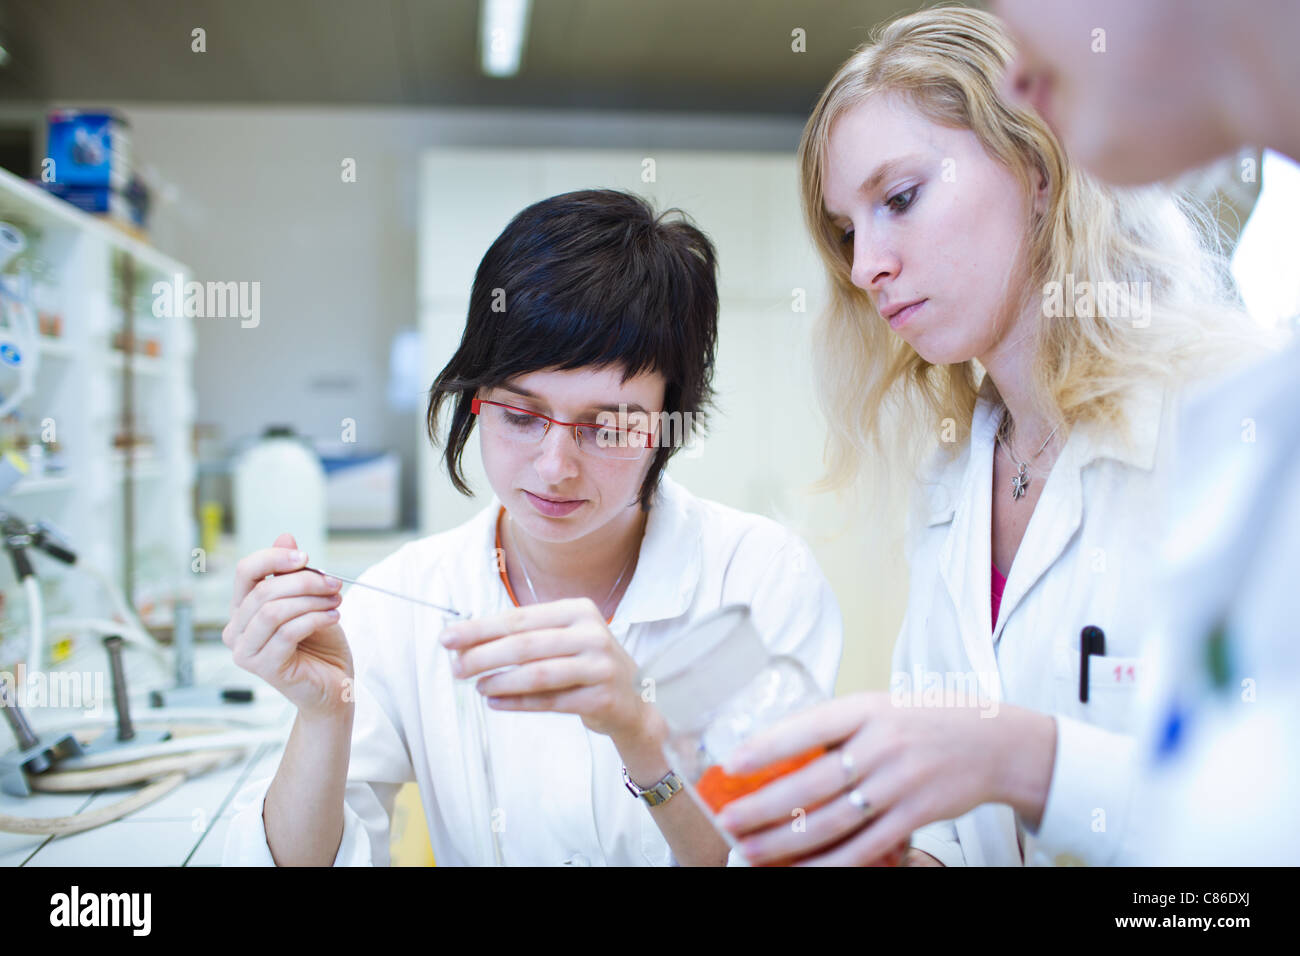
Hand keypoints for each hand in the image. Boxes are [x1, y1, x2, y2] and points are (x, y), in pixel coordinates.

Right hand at [223, 533, 352, 720]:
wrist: (334, 683)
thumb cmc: (319, 643)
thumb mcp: (308, 599)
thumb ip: (292, 573)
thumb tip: (285, 537)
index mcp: (242, 610)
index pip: (245, 571)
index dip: (274, 558)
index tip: (306, 556)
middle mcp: (236, 630)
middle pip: (264, 590)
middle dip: (305, 581)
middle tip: (333, 583)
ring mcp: (246, 652)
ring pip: (274, 610)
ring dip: (311, 600)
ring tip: (336, 601)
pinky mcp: (265, 667)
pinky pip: (288, 632)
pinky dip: (315, 618)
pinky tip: (334, 617)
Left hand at [439, 597, 649, 741]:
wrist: (632, 701)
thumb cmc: (585, 665)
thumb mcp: (562, 640)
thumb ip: (522, 638)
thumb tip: (465, 644)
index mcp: (579, 610)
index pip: (520, 618)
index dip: (480, 629)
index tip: (448, 638)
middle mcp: (592, 634)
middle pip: (526, 645)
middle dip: (484, 656)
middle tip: (456, 668)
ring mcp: (600, 666)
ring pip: (538, 673)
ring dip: (500, 681)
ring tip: (477, 686)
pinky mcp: (602, 697)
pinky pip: (551, 701)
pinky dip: (518, 703)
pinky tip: (495, 703)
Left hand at [713, 693, 1053, 865]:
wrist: (995, 740)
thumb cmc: (925, 721)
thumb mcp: (879, 708)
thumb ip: (836, 728)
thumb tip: (776, 751)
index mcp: (866, 709)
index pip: (808, 727)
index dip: (767, 747)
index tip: (731, 764)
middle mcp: (882, 745)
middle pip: (813, 783)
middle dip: (764, 807)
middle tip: (727, 821)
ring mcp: (900, 783)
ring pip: (832, 820)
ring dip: (786, 841)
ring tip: (750, 851)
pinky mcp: (916, 815)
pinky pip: (864, 846)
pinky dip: (829, 863)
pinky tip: (800, 869)